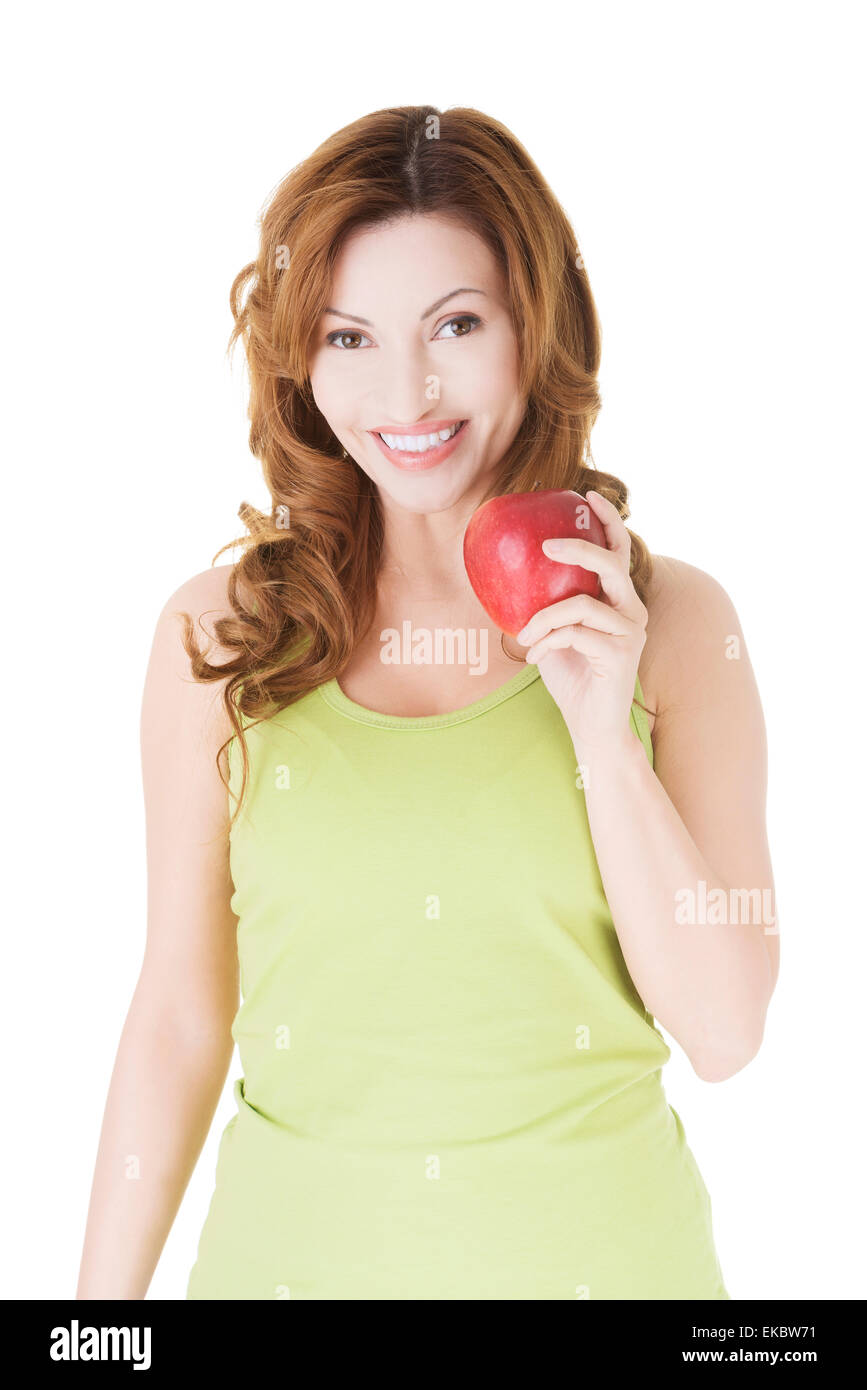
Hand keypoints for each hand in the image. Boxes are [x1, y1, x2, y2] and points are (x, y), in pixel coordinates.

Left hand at [514, 490, 647, 753]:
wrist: (591, 726)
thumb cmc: (572, 678)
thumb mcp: (553, 634)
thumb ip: (546, 606)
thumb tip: (508, 576)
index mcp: (619, 600)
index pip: (619, 551)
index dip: (608, 520)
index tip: (586, 495)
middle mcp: (632, 610)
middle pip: (611, 564)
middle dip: (578, 549)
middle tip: (547, 547)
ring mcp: (631, 631)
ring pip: (581, 604)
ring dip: (543, 619)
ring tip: (526, 636)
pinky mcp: (622, 653)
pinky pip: (575, 633)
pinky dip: (547, 642)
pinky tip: (536, 658)